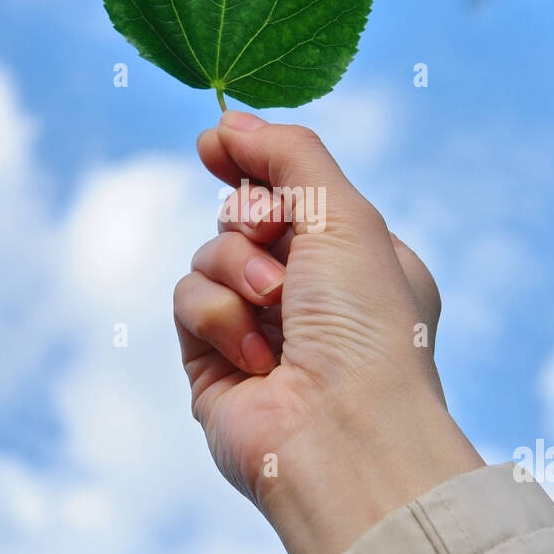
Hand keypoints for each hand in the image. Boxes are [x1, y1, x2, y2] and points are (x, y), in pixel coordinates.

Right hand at [174, 110, 484, 553]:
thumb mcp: (344, 213)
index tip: (214, 142)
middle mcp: (309, 294)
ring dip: (237, 269)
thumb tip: (225, 123)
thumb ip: (288, 155)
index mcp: (356, 259)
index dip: (252, 163)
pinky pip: (187, 299)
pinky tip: (256, 357)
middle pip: (241, 216)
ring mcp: (259, 329)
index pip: (292, 192)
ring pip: (207, 254)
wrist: (343, 431)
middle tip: (278, 242)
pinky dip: (217, 316)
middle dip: (252, 220)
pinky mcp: (214, 362)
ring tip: (276, 309)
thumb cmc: (366, 324)